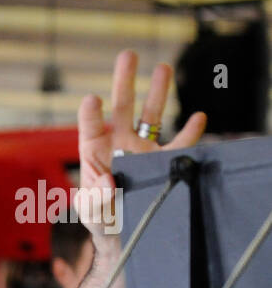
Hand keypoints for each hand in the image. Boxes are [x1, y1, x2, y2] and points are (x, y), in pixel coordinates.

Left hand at [75, 50, 206, 239]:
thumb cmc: (100, 219)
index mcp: (95, 152)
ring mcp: (142, 150)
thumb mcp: (90, 211)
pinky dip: (190, 132)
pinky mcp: (162, 161)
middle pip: (122, 107)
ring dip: (158, 92)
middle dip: (124, 81)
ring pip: (151, 115)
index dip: (90, 113)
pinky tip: (198, 117)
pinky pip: (179, 145)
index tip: (92, 99)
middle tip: (128, 55)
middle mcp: (119, 144)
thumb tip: (107, 182)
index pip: (91, 127)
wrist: (123, 232)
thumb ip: (94, 199)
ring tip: (163, 68)